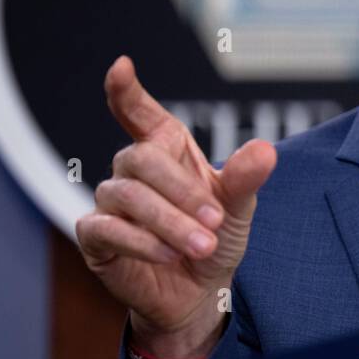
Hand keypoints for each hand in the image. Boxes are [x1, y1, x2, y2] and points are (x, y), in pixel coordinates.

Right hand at [74, 56, 275, 358]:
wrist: (200, 292)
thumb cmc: (215, 237)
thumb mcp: (239, 208)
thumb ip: (245, 178)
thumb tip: (264, 150)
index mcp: (166, 148)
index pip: (139, 112)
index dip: (126, 91)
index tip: (121, 66)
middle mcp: (132, 168)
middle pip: (142, 159)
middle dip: (181, 192)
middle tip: (215, 223)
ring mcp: (110, 201)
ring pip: (127, 196)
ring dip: (169, 222)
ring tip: (204, 245)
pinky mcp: (95, 237)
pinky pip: (106, 228)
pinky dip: (142, 242)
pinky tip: (169, 256)